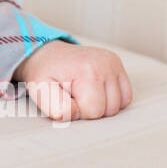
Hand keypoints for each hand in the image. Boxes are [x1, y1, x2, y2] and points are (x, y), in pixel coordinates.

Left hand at [11, 41, 132, 120]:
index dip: (77, 111)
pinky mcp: (117, 64)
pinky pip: (126, 96)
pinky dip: (112, 99)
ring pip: (119, 105)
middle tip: (74, 93)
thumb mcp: (40, 90)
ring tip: (84, 91)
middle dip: (90, 109)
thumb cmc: (44, 73)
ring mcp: (113, 62)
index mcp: (88, 70)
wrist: (47, 54)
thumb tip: (71, 113)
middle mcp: (105, 63)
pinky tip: (96, 91)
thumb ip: (54, 106)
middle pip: (109, 110)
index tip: (66, 98)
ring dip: (102, 105)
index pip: (93, 112)